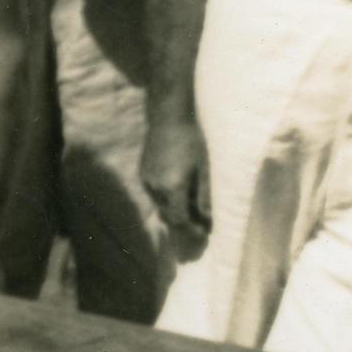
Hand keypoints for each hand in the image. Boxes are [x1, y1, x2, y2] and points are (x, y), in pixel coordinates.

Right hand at [142, 112, 210, 251]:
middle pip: (168, 215)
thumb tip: (208, 218)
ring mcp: (146, 179)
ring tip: (189, 210)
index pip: (180, 219)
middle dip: (182, 224)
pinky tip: (177, 193)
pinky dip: (165, 199)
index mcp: (172, 188)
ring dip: (173, 211)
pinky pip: (154, 193)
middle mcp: (155, 187)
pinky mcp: (143, 171)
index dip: (192, 230)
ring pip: (160, 205)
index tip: (203, 234)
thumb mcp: (204, 168)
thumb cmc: (192, 140)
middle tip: (199, 227)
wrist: (168, 117)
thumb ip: (205, 195)